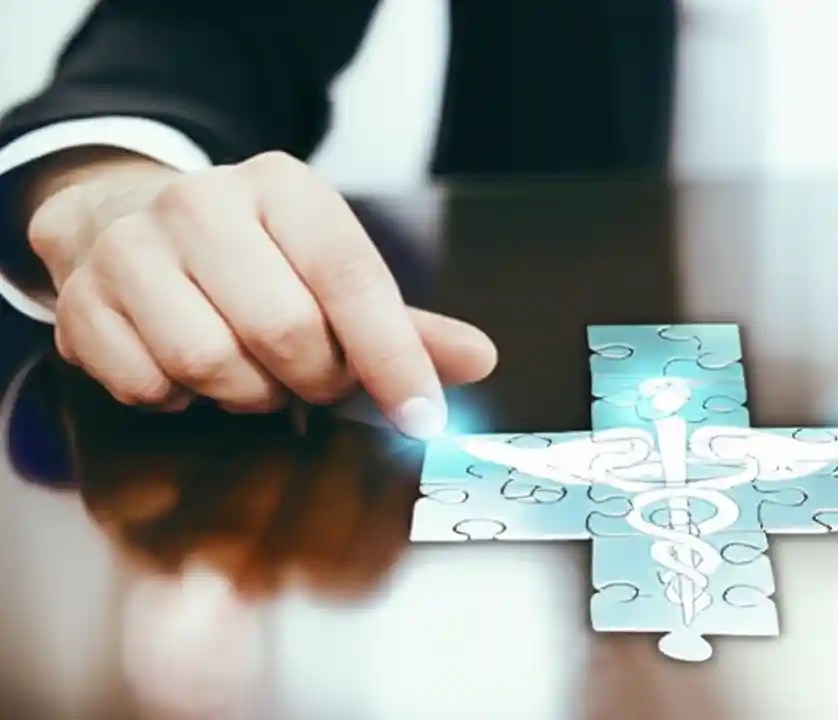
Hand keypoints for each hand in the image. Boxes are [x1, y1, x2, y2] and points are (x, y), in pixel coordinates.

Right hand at [24, 148, 496, 436]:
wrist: (127, 224)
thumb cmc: (254, 258)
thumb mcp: (331, 270)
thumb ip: (404, 324)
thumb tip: (478, 360)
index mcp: (282, 186)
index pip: (351, 279)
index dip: (393, 358)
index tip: (423, 415)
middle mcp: (202, 204)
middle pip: (286, 331)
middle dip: (314, 378)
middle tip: (312, 377)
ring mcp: (131, 249)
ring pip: (213, 365)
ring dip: (248, 394)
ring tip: (251, 368)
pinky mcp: (83, 302)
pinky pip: (150, 387)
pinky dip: (181, 399)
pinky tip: (187, 367)